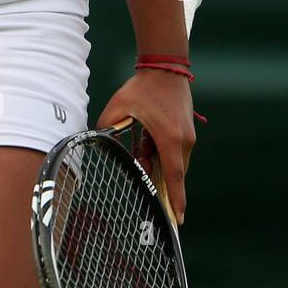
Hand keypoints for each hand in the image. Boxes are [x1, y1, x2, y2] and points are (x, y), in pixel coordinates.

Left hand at [96, 70, 196, 224]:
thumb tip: (99, 141)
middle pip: (171, 172)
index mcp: (169, 137)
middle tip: (139, 155)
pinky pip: (175, 152)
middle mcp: (184, 140)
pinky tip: (146, 134)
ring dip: (156, 159)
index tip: (178, 220)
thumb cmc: (142, 87)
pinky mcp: (188, 132)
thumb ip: (107, 126)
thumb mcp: (118, 105)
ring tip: (141, 138)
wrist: (165, 67)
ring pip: (172, 162)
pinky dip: (160, 151)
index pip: (174, 176)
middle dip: (154, 173)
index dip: (175, 199)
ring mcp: (188, 137)